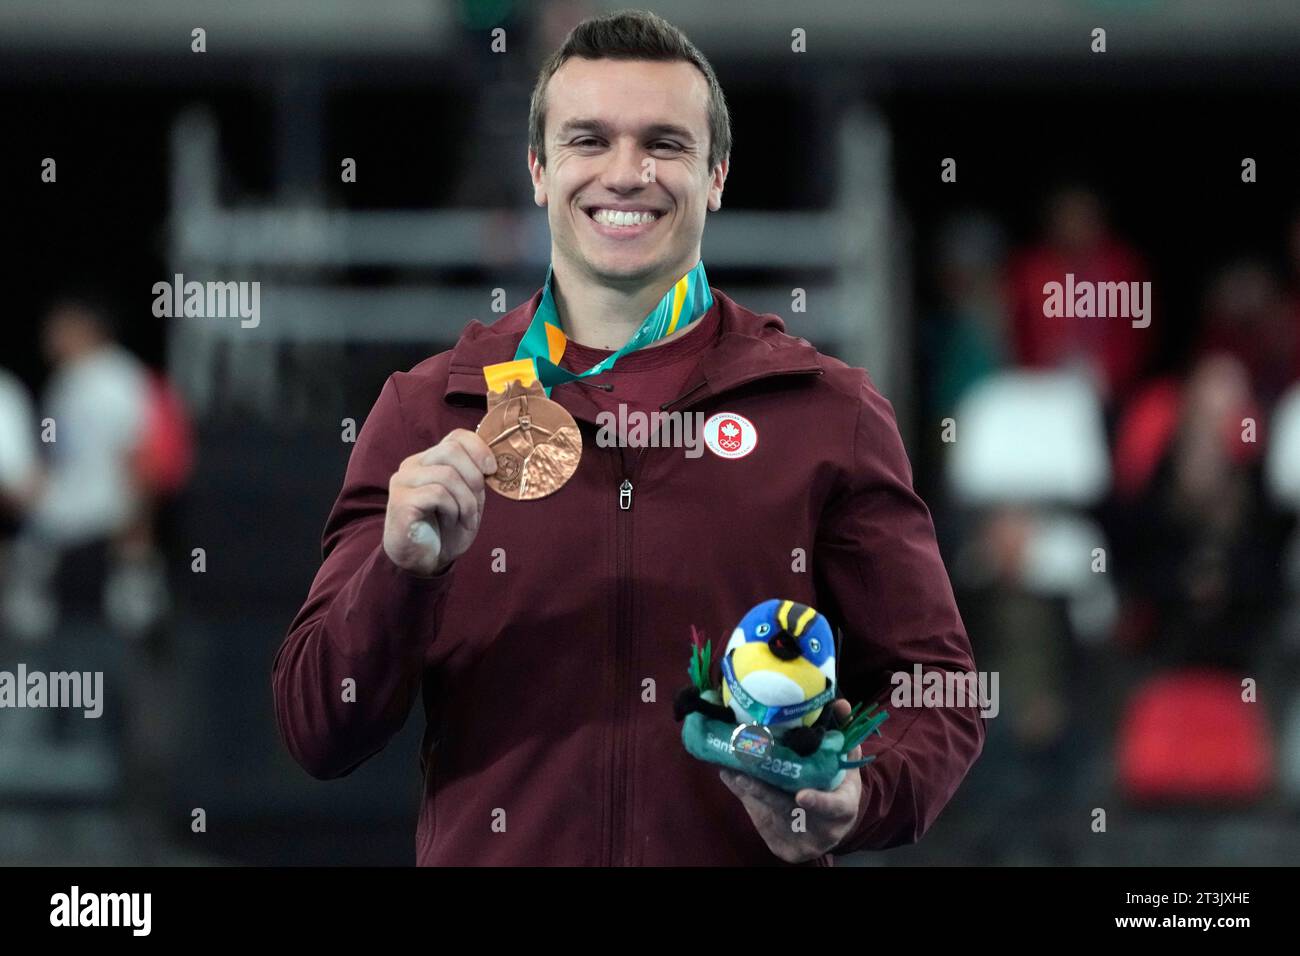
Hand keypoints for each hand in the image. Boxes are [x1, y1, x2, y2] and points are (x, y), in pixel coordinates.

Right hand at [383, 429, 496, 576]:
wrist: (423, 561)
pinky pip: (437, 494)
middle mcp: (412, 465)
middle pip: (452, 450)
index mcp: (429, 460)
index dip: (479, 449)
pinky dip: (453, 509)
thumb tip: (491, 461)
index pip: (456, 436)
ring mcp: (403, 481)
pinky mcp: (400, 500)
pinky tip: (449, 521)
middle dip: (474, 477)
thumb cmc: (445, 531)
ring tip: (463, 517)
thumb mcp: (468, 500)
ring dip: (465, 500)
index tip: (492, 470)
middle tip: (476, 502)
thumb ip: (475, 477)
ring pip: (447, 474)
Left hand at [719, 698, 863, 862]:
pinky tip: (731, 777)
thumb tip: (840, 704)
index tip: (801, 795)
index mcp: (844, 808)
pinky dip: (745, 797)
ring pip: (769, 815)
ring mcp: (801, 841)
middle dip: (765, 792)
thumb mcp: (844, 766)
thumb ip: (843, 737)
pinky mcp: (782, 846)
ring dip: (748, 790)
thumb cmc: (836, 787)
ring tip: (729, 768)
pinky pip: (759, 820)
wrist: (830, 826)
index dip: (819, 802)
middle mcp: (823, 829)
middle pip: (790, 812)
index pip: (835, 807)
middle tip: (743, 772)